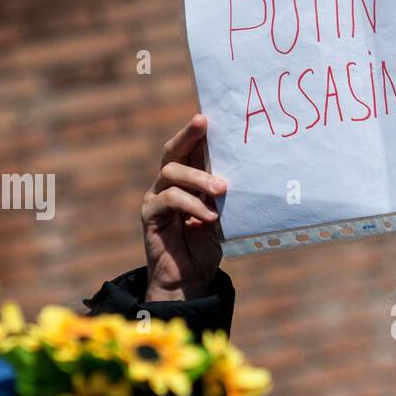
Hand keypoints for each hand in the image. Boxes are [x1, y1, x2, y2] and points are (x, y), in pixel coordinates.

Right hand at [140, 114, 225, 301]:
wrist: (190, 279)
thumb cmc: (207, 246)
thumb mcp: (223, 215)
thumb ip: (224, 194)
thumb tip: (245, 170)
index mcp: (187, 180)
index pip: (191, 149)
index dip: (197, 132)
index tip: (209, 116)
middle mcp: (168, 184)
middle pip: (174, 151)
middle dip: (189, 136)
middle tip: (206, 128)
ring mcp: (157, 198)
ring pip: (171, 173)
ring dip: (198, 178)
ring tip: (222, 190)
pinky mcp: (150, 216)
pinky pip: (168, 200)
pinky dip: (191, 204)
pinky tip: (210, 216)